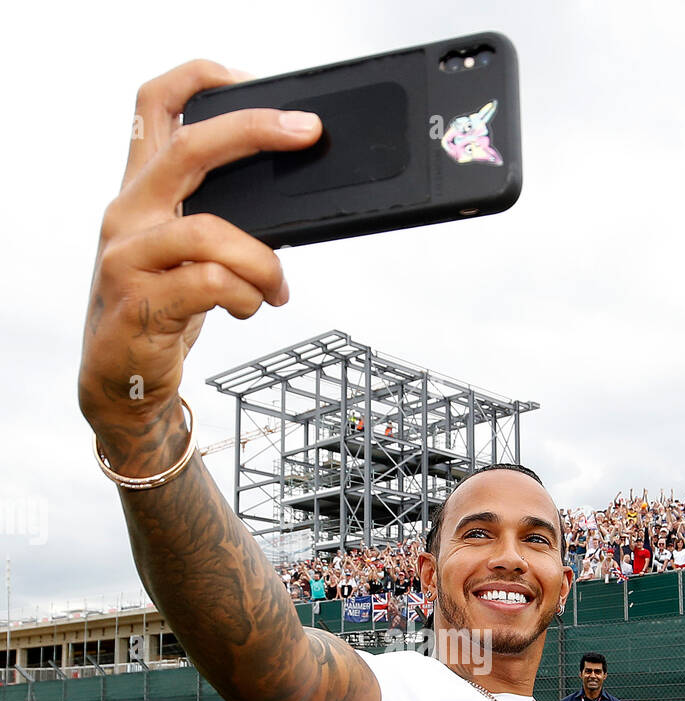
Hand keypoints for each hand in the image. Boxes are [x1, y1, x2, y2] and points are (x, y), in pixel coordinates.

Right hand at [79, 60, 321, 448]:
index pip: (155, 104)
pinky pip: (212, 284)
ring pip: (211, 232)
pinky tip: (251, 307)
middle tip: (305, 133)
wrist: (122, 381)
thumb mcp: (185, 254)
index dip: (202, 79)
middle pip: (189, 147)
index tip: (254, 82)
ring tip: (277, 287)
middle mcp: (128, 214)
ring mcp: (129, 257)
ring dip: (262, 260)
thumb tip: (289, 195)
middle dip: (255, 131)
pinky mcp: (141, 304)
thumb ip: (219, 218)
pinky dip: (247, 296)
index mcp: (140, 190)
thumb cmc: (160, 312)